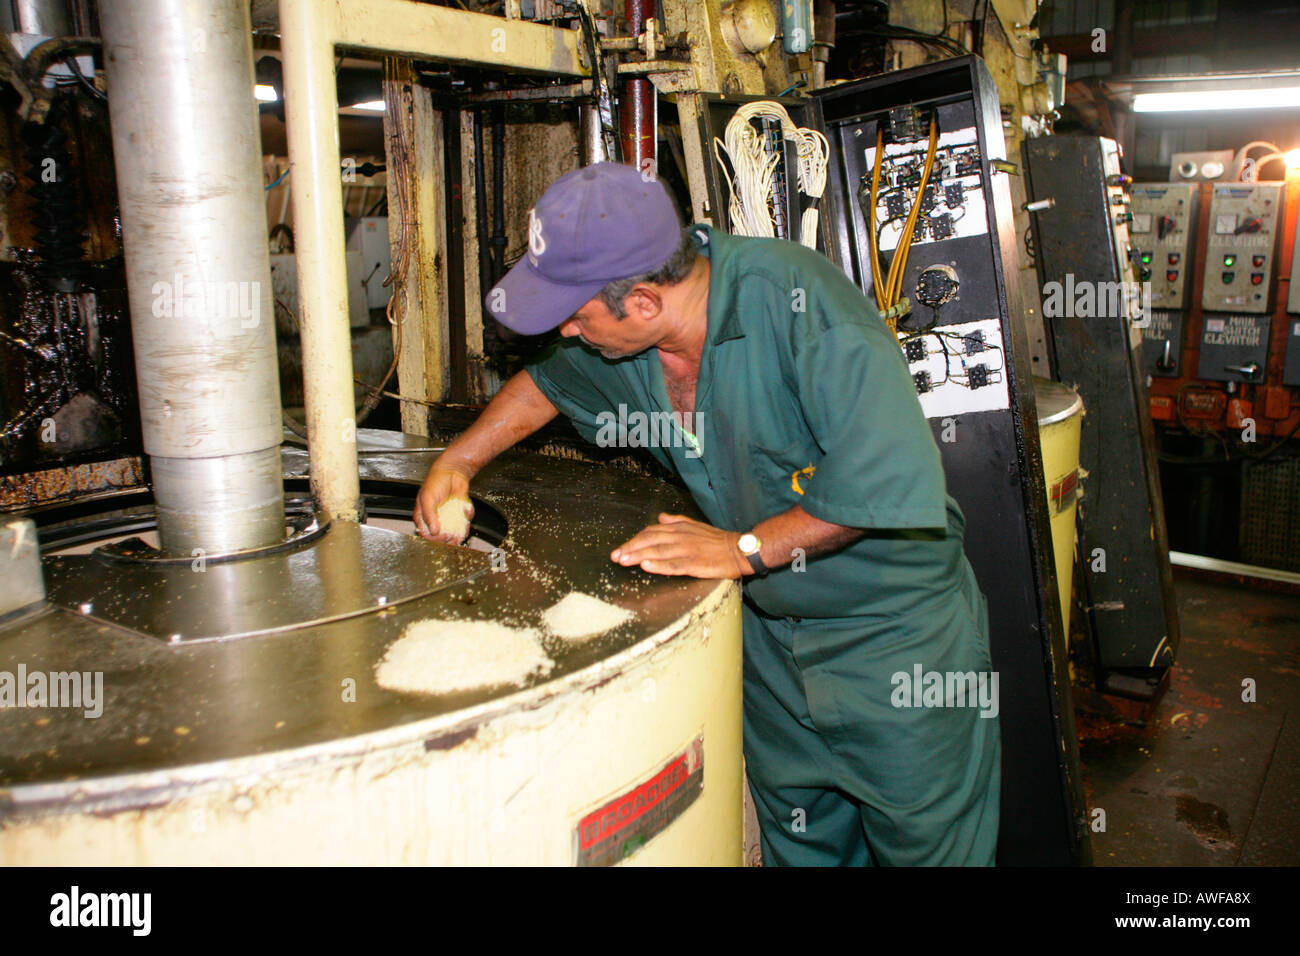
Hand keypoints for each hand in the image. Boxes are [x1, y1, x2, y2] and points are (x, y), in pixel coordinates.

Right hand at [413, 466, 472, 542]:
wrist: (453, 471)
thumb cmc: (436, 481)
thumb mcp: (428, 497)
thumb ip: (429, 514)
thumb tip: (432, 531)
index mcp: (423, 517)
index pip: (426, 534)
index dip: (435, 538)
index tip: (444, 534)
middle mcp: (435, 519)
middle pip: (440, 538)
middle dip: (448, 539)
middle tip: (454, 535)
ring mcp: (447, 518)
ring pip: (453, 534)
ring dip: (460, 533)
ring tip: (463, 527)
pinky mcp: (458, 515)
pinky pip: (463, 524)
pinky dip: (467, 520)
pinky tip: (466, 511)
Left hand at [610, 513, 751, 578]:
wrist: (739, 549)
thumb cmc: (717, 540)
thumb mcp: (695, 525)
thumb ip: (676, 521)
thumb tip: (660, 517)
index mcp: (679, 528)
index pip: (651, 532)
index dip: (634, 540)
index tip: (620, 549)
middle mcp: (680, 537)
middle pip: (650, 541)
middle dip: (630, 548)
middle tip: (615, 557)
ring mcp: (687, 550)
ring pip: (658, 552)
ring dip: (638, 556)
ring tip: (623, 561)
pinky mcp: (695, 563)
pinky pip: (674, 565)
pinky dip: (659, 565)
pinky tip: (647, 566)